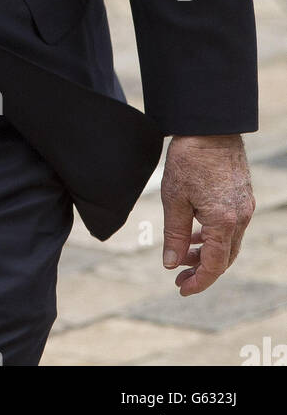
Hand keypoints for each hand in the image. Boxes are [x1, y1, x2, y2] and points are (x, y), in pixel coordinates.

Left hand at [160, 134, 253, 295]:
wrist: (210, 125)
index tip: (182, 288)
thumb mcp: (175, 198)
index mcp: (224, 221)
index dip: (199, 281)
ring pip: (229, 242)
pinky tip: (197, 231)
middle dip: (203, 270)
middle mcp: (240, 217)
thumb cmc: (189, 158)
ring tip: (184, 254)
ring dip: (208, 252)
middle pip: (224, 257)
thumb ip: (175, 234)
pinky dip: (215, 235)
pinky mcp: (242, 195)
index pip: (215, 265)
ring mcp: (244, 206)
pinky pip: (231, 226)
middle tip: (180, 276)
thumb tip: (171, 264)